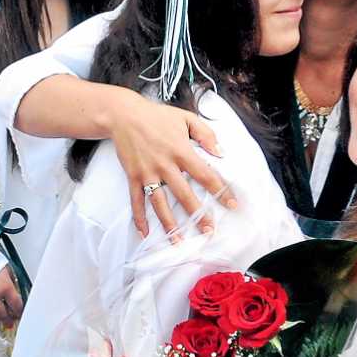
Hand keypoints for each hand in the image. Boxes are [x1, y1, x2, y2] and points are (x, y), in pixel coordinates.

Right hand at [111, 90, 232, 240]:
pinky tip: (144, 233)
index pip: (205, 175)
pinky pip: (136, 201)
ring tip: (179, 241)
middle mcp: (165, 165)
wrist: (123, 115)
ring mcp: (147, 173)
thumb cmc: (157, 116)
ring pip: (160, 203)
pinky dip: (139, 218)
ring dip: (170, 224)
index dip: (220, 191)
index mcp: (181, 151)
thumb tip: (221, 153)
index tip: (232, 205)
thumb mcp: (186, 118)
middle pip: (184, 195)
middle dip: (198, 215)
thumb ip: (206, 134)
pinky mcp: (133, 177)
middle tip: (209, 231)